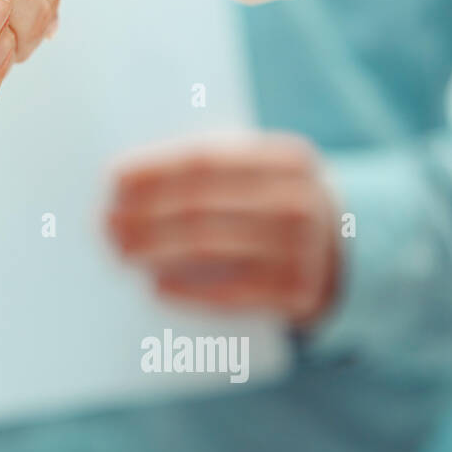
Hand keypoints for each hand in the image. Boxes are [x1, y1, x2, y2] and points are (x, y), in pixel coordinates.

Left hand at [106, 134, 340, 327]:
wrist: (345, 252)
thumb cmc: (273, 202)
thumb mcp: (260, 171)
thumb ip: (209, 166)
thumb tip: (127, 181)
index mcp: (287, 157)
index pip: (205, 159)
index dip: (153, 170)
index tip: (112, 181)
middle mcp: (301, 200)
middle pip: (201, 204)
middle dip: (145, 215)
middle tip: (106, 225)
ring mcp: (304, 249)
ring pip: (210, 247)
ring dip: (156, 250)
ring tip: (122, 253)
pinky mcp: (298, 294)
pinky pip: (230, 294)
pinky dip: (187, 291)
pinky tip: (155, 286)